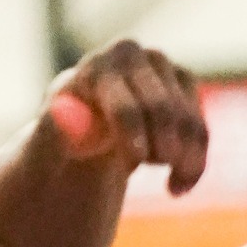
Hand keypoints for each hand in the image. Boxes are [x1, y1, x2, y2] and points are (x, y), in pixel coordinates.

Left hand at [47, 39, 208, 195]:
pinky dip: (196, 163)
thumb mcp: (45, 144)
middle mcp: (131, 57)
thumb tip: (63, 112)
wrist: (80, 131)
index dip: (132, 138)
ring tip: (171, 189)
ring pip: (189, 119)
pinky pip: (200, 127)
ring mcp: (161, 66)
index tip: (134, 170)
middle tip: (155, 179)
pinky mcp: (183, 82)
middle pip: (162, 110)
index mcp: (96, 67)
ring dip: (185, 162)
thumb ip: (51, 130)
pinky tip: (177, 187)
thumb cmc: (58, 141)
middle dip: (162, 150)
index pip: (124, 104)